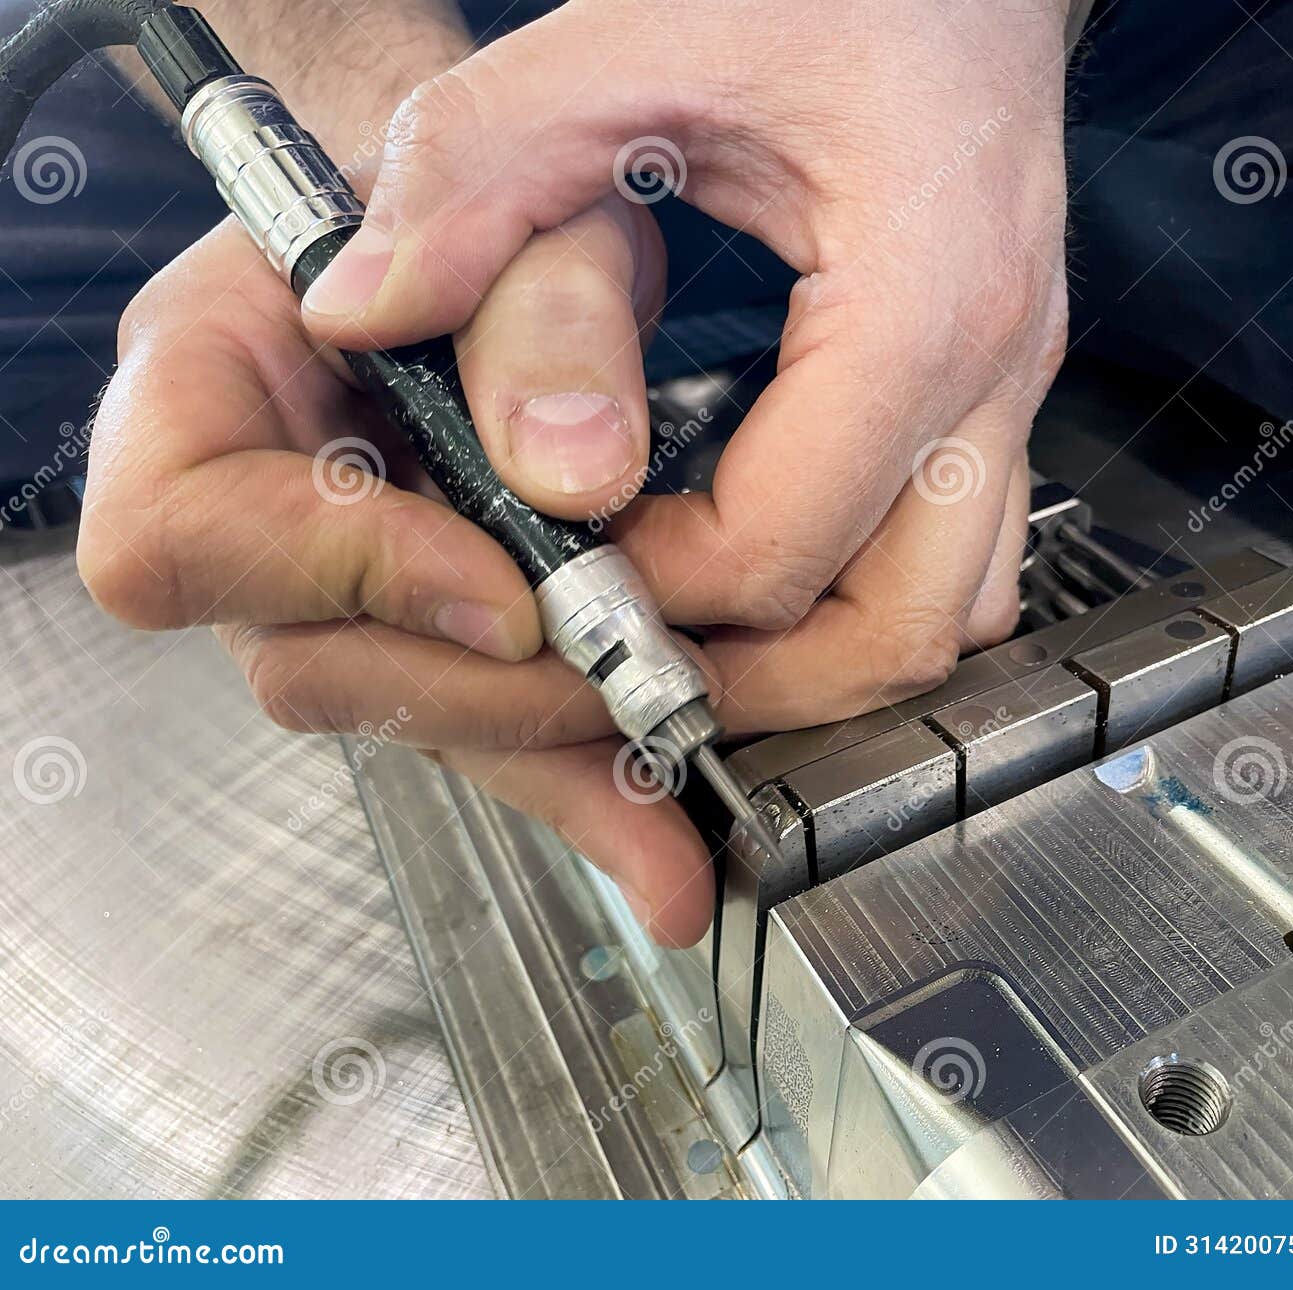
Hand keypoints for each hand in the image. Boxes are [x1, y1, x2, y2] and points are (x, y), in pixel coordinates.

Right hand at [81, 216, 715, 945]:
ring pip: (415, 720)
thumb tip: (573, 490)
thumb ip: (544, 323)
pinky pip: (494, 726)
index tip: (500, 583)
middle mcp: (259, 510)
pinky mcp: (437, 633)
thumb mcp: (539, 216)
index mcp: (206, 385)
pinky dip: (586, 780)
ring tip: (669, 822)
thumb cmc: (497, 198)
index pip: (183, 536)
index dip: (339, 575)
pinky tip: (658, 842)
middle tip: (629, 682)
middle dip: (483, 692)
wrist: (517, 227)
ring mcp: (343, 587)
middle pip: (311, 667)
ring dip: (551, 763)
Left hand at [300, 0, 1074, 728]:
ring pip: (945, 615)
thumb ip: (481, 175)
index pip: (780, 554)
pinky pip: (951, 549)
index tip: (559, 570)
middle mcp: (991, 369)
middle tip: (627, 657)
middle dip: (751, 679)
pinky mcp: (990, 382)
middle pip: (895, 634)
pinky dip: (854, 585)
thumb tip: (362, 309)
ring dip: (816, 650)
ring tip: (689, 619)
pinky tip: (757, 544)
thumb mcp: (635, 36)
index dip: (650, 592)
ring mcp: (1007, 385)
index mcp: (920, 305)